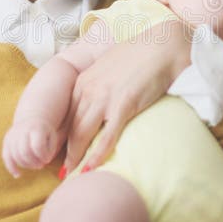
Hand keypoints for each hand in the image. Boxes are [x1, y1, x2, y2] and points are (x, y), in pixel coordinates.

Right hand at [1, 117, 63, 177]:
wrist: (33, 120)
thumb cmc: (47, 134)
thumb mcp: (54, 138)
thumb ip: (51, 151)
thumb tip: (54, 167)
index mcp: (37, 128)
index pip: (37, 146)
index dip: (43, 156)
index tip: (48, 159)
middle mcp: (22, 130)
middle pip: (24, 152)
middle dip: (33, 162)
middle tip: (41, 165)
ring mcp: (13, 135)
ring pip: (15, 155)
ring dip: (25, 165)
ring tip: (35, 165)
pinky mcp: (7, 141)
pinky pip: (6, 156)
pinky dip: (11, 167)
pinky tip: (18, 175)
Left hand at [63, 20, 190, 171]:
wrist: (163, 45)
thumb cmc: (141, 55)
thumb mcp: (110, 67)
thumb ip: (100, 83)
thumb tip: (100, 99)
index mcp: (84, 80)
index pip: (65, 114)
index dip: (61, 136)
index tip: (59, 152)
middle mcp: (88, 89)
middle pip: (70, 127)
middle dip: (65, 152)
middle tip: (62, 172)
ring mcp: (104, 97)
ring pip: (82, 134)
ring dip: (76, 157)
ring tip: (72, 176)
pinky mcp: (123, 105)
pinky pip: (106, 136)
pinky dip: (97, 155)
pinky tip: (91, 168)